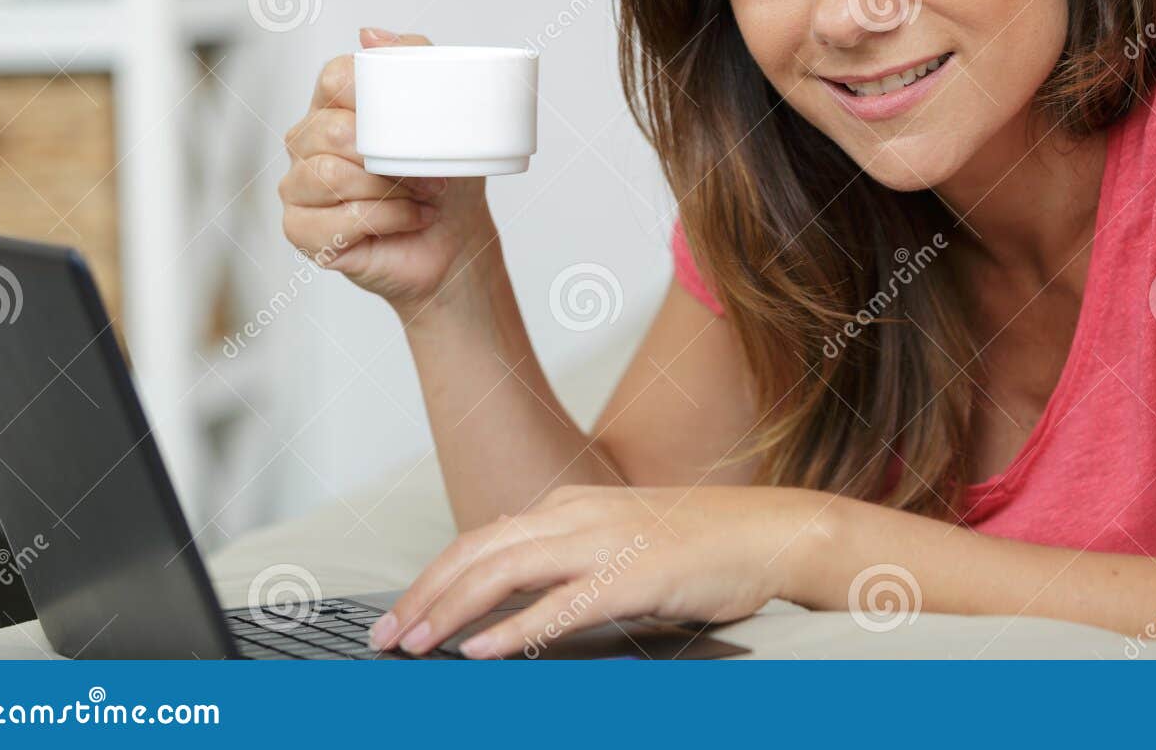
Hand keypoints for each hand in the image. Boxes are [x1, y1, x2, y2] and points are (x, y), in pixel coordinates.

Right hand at [278, 27, 493, 316]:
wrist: (454, 238)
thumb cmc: (445, 178)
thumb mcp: (445, 114)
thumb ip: (414, 62)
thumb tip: (370, 33)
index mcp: (335, 106)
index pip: (334, 78)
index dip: (370, 96)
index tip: (411, 119)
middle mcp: (307, 142)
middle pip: (331, 129)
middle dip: (389, 154)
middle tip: (429, 172)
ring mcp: (298, 186)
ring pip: (328, 175)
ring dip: (390, 189)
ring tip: (423, 196)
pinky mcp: (300, 229)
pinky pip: (335, 219)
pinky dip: (384, 219)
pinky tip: (407, 219)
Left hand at [367, 485, 830, 658]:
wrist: (769, 531)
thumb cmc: (701, 542)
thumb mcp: (619, 539)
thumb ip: (567, 562)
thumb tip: (513, 603)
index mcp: (570, 504)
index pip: (481, 539)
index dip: (433, 578)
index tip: (400, 614)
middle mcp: (577, 514)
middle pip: (477, 551)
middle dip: (423, 595)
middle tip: (386, 636)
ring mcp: (603, 542)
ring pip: (504, 571)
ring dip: (450, 610)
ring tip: (414, 643)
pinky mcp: (632, 576)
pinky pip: (558, 605)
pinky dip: (512, 630)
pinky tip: (479, 651)